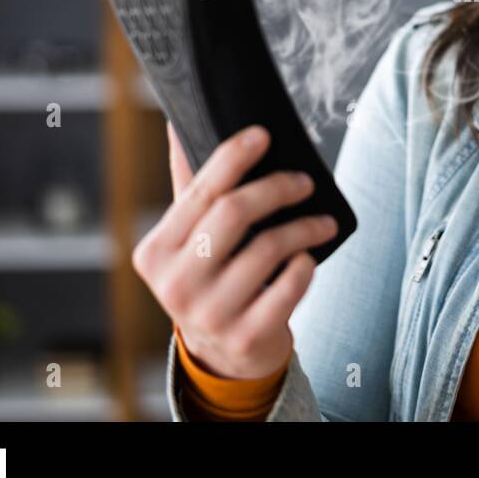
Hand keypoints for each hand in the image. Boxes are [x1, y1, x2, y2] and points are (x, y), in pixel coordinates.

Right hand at [132, 121, 338, 379]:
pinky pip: (288, 287)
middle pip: (234, 212)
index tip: (264, 134)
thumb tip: (177, 123)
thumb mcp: (188, 237)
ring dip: (304, 227)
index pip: (201, 191)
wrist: (222, 354)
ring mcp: (210, 314)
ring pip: (268, 248)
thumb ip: (187, 184)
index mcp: (156, 251)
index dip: (234, 156)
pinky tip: (309, 258)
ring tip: (322, 221)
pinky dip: (304, 266)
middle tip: (304, 181)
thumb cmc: (210, 277)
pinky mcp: (245, 337)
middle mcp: (175, 284)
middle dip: (277, 187)